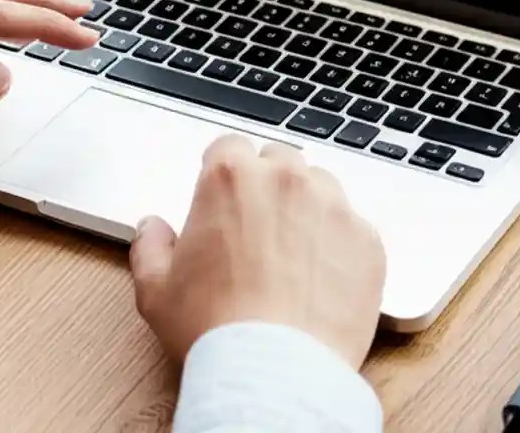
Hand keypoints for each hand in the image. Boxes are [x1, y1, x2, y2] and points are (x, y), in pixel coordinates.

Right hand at [130, 136, 386, 368]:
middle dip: (268, 185)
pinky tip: (322, 280)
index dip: (224, 172)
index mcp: (232, 177)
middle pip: (280, 161)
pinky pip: (354, 229)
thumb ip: (151, 246)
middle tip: (257, 229)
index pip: (229, 148)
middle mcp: (288, 180)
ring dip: (308, 209)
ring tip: (292, 256)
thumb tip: (152, 229)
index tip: (225, 196)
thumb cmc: (214, 330)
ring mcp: (335, 206)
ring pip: (322, 189)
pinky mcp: (369, 239)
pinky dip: (340, 246)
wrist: (275, 371)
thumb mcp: (156, 290)